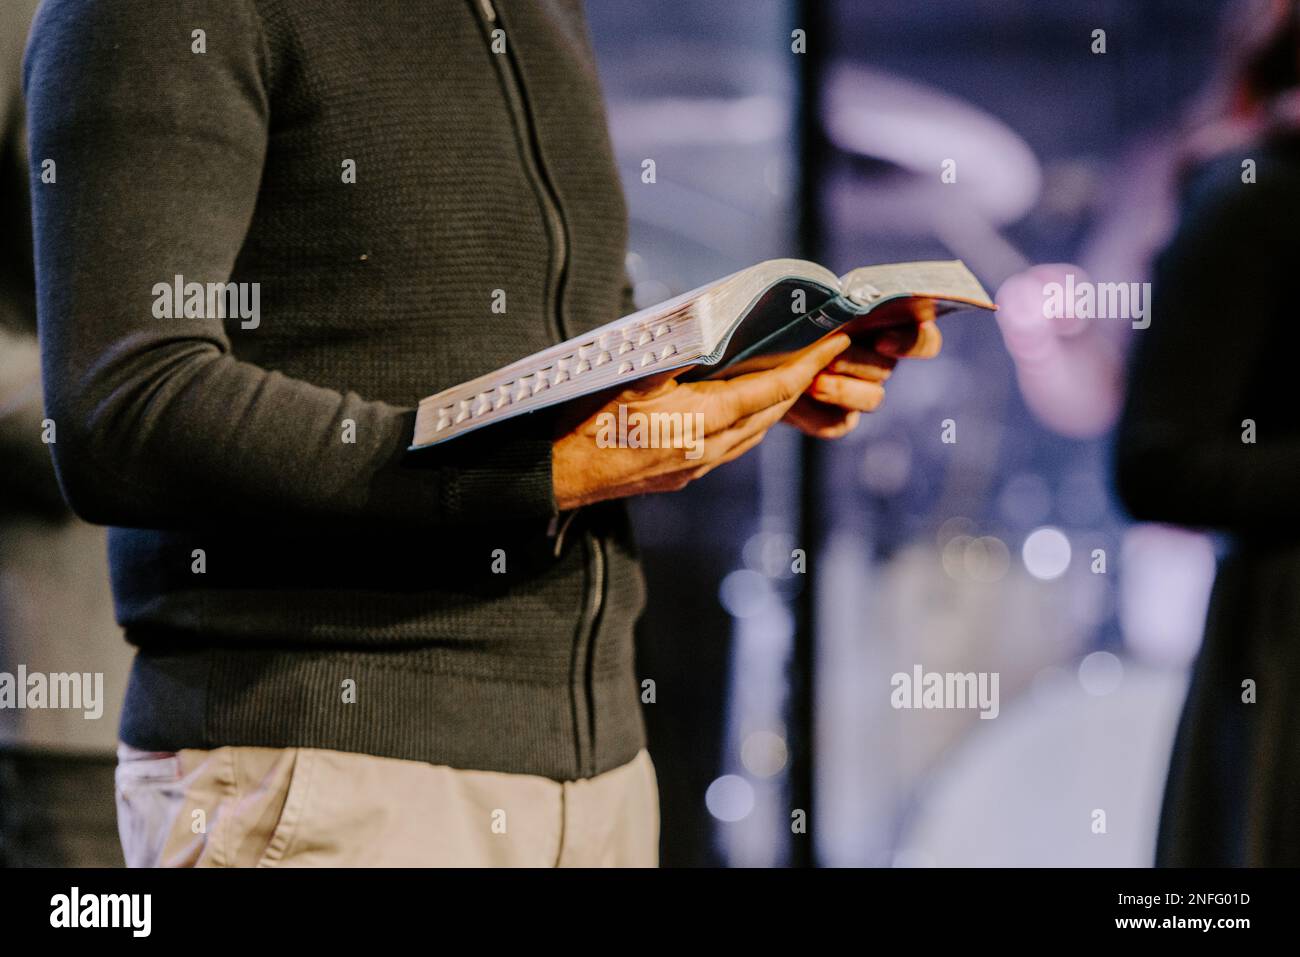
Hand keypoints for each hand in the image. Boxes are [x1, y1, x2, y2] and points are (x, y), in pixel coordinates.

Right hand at [552, 334, 851, 508]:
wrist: (558, 475)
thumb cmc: (586, 422)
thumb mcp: (632, 376)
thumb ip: (680, 356)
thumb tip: (717, 332)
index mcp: (702, 420)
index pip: (772, 390)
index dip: (807, 364)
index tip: (833, 342)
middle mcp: (708, 448)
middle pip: (770, 412)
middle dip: (798, 381)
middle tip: (816, 352)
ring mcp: (696, 466)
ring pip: (752, 433)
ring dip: (774, 405)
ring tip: (786, 376)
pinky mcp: (682, 476)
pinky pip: (730, 448)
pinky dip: (747, 424)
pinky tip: (741, 410)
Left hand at [784, 307, 942, 437]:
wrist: (761, 351)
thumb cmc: (792, 318)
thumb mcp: (811, 305)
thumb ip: (836, 306)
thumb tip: (842, 306)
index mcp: (887, 329)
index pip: (924, 341)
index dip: (911, 343)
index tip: (882, 340)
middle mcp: (880, 363)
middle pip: (887, 368)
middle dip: (858, 362)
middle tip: (829, 358)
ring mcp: (862, 394)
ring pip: (872, 398)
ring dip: (843, 390)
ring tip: (812, 382)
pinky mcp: (838, 419)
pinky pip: (837, 424)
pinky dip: (815, 414)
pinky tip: (795, 401)